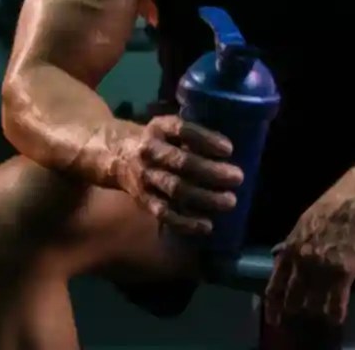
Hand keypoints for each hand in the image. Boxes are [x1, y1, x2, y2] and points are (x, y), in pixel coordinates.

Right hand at [114, 115, 244, 234]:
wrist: (116, 156)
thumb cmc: (158, 140)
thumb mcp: (169, 127)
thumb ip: (192, 134)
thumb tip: (233, 147)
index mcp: (158, 127)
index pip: (182, 129)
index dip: (206, 139)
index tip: (229, 149)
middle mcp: (149, 151)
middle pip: (181, 162)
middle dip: (211, 171)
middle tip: (238, 177)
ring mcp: (145, 176)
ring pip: (175, 189)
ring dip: (204, 197)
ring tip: (230, 201)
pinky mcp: (143, 199)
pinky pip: (165, 213)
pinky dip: (186, 222)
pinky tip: (207, 226)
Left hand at [263, 172, 354, 325]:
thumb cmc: (336, 204)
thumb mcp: (306, 222)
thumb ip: (297, 244)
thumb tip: (287, 258)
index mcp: (290, 248)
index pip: (275, 285)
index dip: (274, 305)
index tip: (275, 318)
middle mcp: (302, 261)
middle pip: (293, 299)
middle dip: (296, 313)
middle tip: (301, 322)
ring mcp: (321, 268)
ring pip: (314, 305)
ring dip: (317, 315)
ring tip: (322, 320)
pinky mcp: (343, 273)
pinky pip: (336, 304)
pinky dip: (336, 315)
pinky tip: (338, 319)